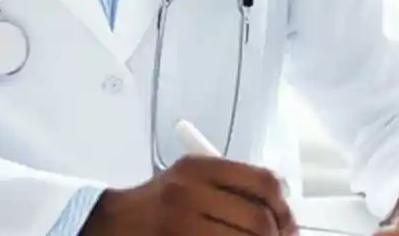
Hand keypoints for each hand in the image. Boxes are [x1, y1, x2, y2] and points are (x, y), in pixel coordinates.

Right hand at [84, 155, 294, 234]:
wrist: (112, 222)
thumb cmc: (157, 203)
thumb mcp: (187, 179)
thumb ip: (228, 185)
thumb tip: (280, 209)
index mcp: (195, 168)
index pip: (262, 182)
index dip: (283, 205)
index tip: (286, 219)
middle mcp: (188, 193)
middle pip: (259, 219)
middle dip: (277, 235)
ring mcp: (183, 225)